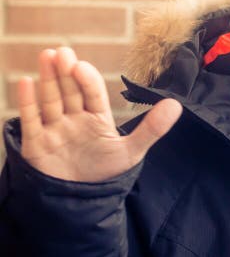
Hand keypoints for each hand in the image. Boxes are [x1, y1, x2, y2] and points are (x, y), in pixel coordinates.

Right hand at [18, 47, 181, 182]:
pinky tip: (26, 82)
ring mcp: (55, 129)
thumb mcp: (131, 151)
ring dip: (48, 79)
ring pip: (50, 100)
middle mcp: (75, 119)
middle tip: (62, 51)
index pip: (93, 93)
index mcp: (98, 118)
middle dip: (65, 72)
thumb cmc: (106, 175)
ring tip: (47, 55)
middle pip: (70, 91)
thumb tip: (176, 104)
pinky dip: (27, 101)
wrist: (81, 204)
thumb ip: (152, 129)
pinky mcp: (37, 143)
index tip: (81, 66)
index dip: (88, 79)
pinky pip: (31, 120)